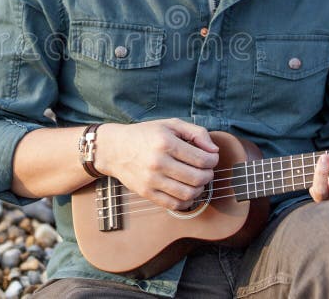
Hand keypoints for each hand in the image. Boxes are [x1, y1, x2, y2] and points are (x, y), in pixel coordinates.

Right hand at [95, 119, 218, 211]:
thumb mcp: (170, 124)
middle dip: (209, 175)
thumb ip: (196, 133)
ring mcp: (151, 180)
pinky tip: (186, 192)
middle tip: (206, 170)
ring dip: (199, 189)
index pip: (202, 159)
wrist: (114, 149)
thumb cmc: (145, 134)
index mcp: (166, 143)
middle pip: (198, 178)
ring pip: (188, 193)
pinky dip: (186, 202)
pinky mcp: (146, 192)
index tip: (211, 158)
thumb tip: (214, 150)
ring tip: (197, 181)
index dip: (213, 160)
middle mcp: (158, 162)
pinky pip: (174, 204)